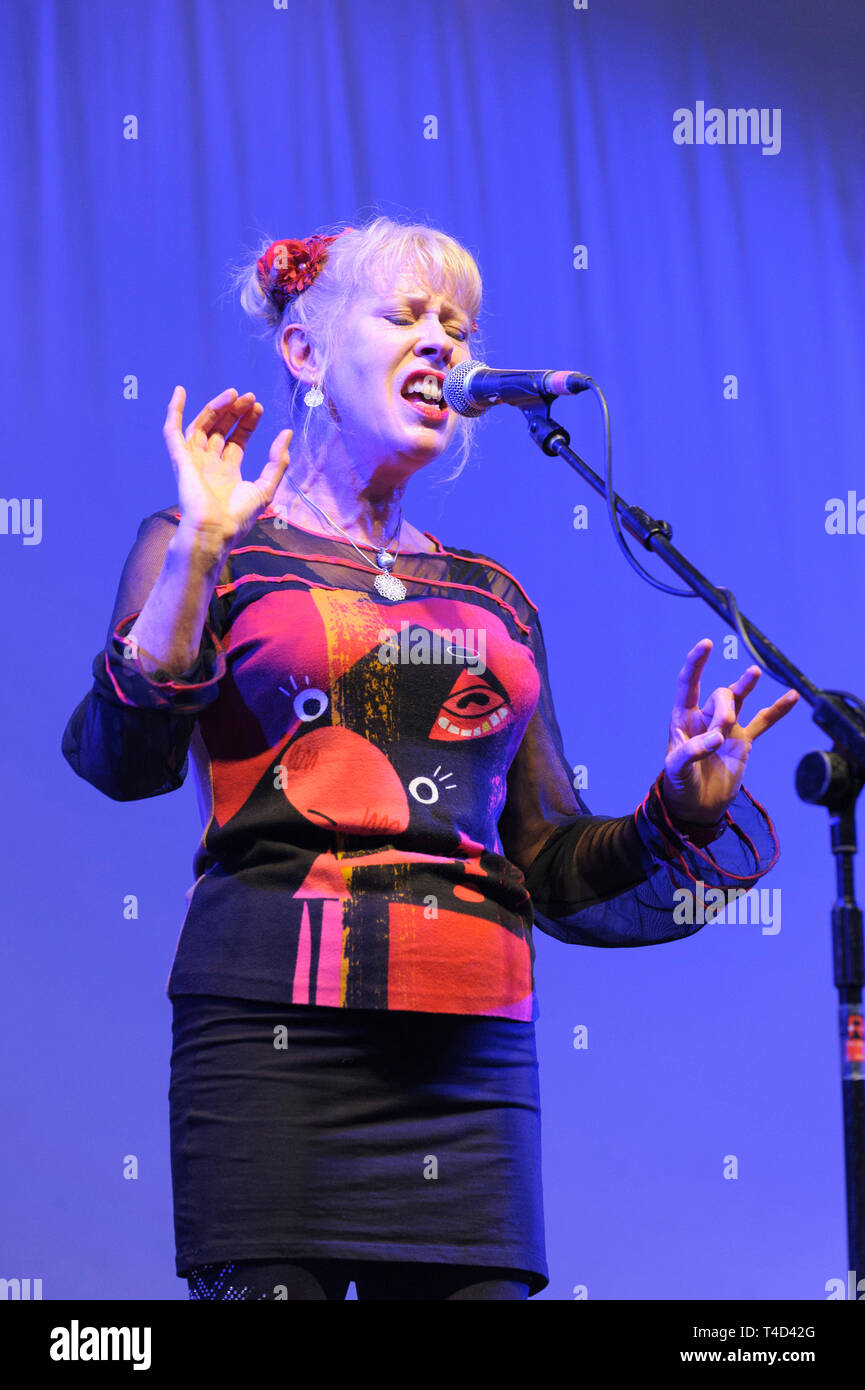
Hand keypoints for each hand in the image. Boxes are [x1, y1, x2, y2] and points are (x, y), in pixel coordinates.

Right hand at [162, 385, 291, 555]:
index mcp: (227, 472)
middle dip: (235, 412)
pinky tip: (179, 392)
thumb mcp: (266, 487)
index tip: (259, 407)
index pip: (237, 440)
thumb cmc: (238, 517)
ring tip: (233, 394)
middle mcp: (209, 465)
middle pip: (220, 429)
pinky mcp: (180, 459)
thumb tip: (287, 433)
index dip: (247, 422)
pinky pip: (172, 432)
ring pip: (201, 426)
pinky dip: (174, 411)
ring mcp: (193, 461)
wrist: (216, 530)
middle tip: (250, 397)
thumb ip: (277, 461)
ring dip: (215, 407)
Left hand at [661, 639, 799, 824]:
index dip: (696, 663)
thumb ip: (692, 751)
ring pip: (738, 699)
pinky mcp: (743, 741)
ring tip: (753, 674)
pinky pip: (763, 721)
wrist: (696, 806)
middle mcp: (705, 717)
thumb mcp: (676, 769)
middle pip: (720, 696)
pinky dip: (777, 710)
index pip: (688, 683)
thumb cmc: (679, 785)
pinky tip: (792, 697)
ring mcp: (726, 727)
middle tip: (719, 737)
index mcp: (683, 718)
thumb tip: (718, 737)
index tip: (706, 644)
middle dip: (723, 712)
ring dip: (745, 686)